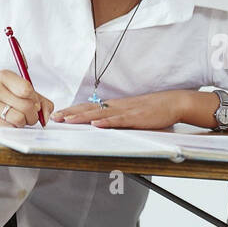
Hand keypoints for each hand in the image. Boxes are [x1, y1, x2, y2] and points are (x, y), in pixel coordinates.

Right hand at [0, 71, 54, 126]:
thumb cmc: (2, 95)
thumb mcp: (18, 89)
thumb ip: (39, 99)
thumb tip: (46, 117)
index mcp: (4, 76)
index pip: (27, 89)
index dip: (35, 100)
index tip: (34, 104)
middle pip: (26, 106)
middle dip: (33, 115)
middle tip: (30, 116)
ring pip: (19, 119)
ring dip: (24, 123)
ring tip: (20, 120)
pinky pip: (9, 128)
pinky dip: (14, 128)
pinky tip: (10, 123)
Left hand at [50, 90, 188, 129]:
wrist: (173, 102)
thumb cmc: (152, 109)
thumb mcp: (130, 113)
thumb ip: (116, 118)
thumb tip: (100, 124)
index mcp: (114, 106)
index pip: (89, 107)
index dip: (72, 110)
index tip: (58, 114)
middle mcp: (116, 106)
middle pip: (89, 108)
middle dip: (70, 113)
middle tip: (54, 117)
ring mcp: (125, 111)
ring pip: (99, 113)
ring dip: (82, 117)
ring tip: (67, 120)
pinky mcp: (136, 117)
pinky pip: (118, 120)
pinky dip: (106, 122)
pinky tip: (95, 124)